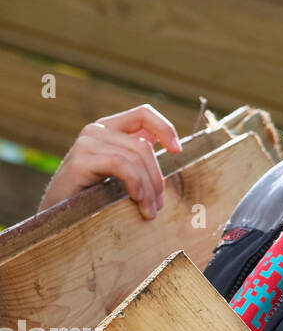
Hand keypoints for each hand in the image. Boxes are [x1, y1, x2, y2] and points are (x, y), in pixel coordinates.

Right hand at [39, 104, 183, 220]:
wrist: (56, 216)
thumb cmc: (91, 196)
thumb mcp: (120, 173)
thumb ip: (138, 157)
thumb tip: (174, 149)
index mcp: (108, 128)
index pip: (143, 114)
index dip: (164, 127)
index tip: (178, 151)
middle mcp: (96, 130)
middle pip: (143, 146)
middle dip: (157, 177)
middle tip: (158, 205)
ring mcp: (86, 143)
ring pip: (135, 157)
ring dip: (148, 187)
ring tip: (150, 210)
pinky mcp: (80, 160)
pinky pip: (121, 165)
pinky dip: (135, 182)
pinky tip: (137, 199)